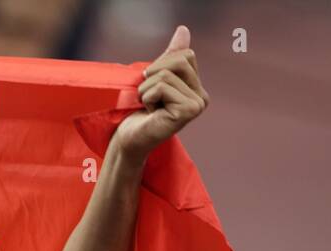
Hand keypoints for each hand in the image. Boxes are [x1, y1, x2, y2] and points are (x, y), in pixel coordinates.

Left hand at [113, 25, 208, 161]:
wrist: (128, 138)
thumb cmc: (138, 111)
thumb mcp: (154, 78)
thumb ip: (170, 56)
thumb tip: (183, 31)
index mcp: (196, 87)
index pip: (184, 55)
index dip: (160, 65)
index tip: (152, 87)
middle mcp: (201, 97)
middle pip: (179, 61)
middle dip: (153, 74)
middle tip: (147, 96)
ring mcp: (197, 105)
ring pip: (167, 74)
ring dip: (147, 89)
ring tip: (148, 106)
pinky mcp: (188, 111)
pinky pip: (162, 86)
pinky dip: (148, 97)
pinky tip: (150, 113)